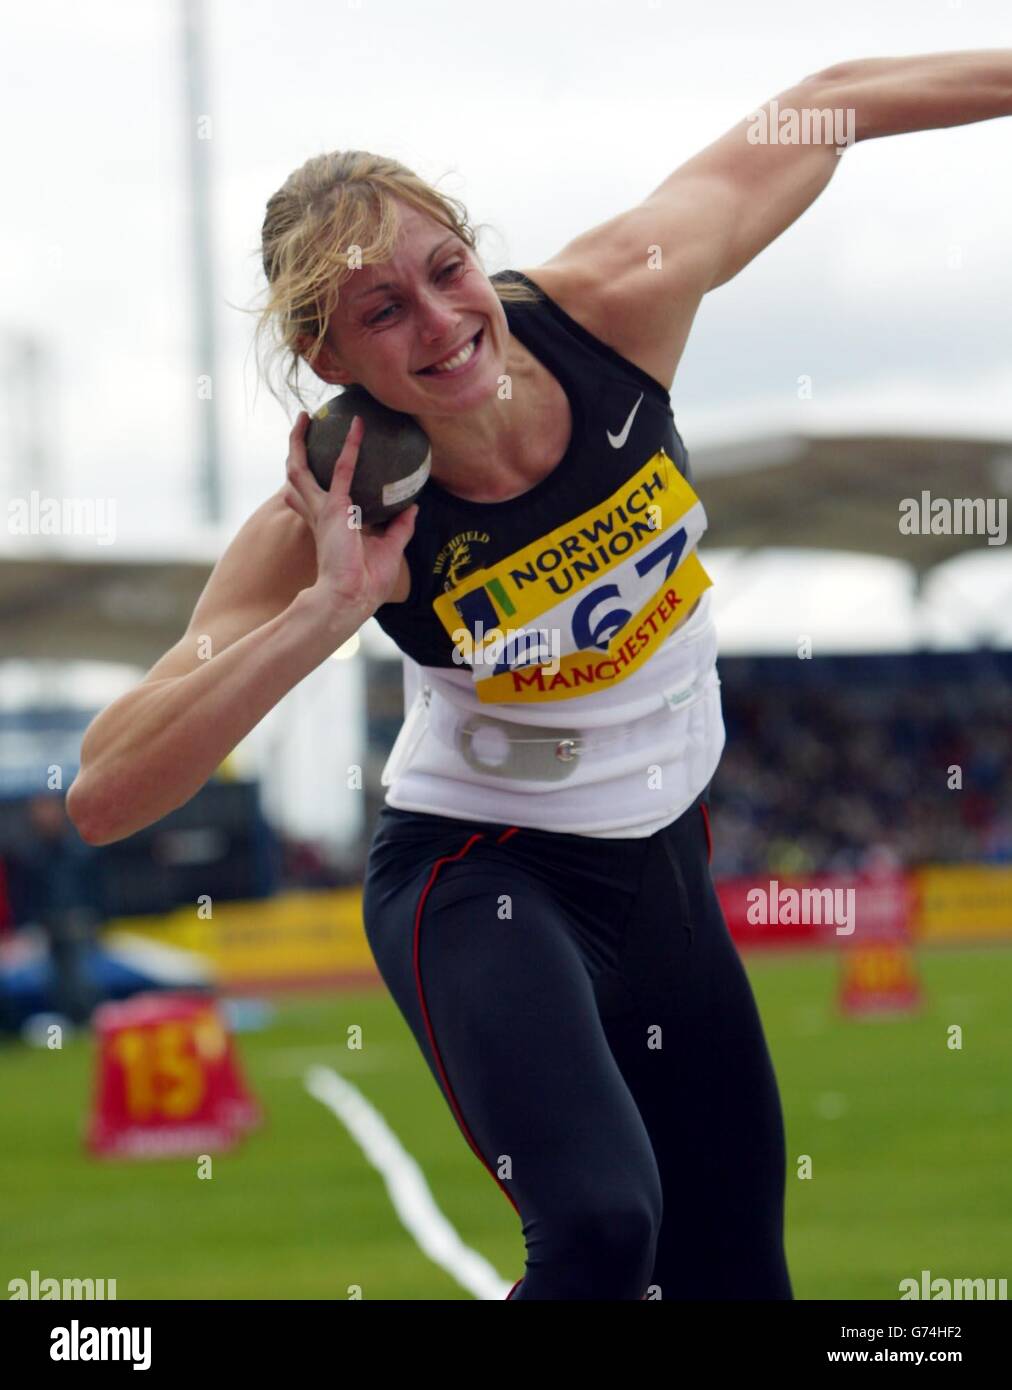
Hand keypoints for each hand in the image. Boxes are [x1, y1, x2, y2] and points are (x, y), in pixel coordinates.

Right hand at [282, 411, 416, 613]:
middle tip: (301, 430)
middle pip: (297, 479)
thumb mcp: (389, 549)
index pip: (308, 501)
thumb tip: (413, 507)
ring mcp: (324, 510)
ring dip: (299, 442)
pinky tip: (358, 426)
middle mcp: (319, 515)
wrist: (352, 597)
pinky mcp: (336, 508)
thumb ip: (399, 526)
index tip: (305, 465)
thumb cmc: (366, 583)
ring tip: (305, 417)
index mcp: (326, 528)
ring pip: (299, 469)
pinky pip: (344, 469)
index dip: (302, 485)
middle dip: (295, 453)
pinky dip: (351, 445)